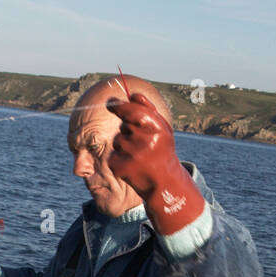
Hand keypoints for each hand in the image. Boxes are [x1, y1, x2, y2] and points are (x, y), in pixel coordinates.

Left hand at [107, 93, 205, 234]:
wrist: (163, 182)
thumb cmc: (162, 151)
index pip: (131, 111)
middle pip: (124, 126)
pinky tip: (132, 165)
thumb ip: (148, 110)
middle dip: (129, 131)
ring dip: (124, 145)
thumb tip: (132, 94)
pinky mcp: (119, 166)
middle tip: (143, 144)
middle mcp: (143, 140)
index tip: (111, 103)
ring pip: (117, 140)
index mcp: (156, 128)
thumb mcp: (162, 129)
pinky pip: (113, 154)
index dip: (120, 106)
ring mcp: (130, 154)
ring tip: (139, 156)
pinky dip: (119, 158)